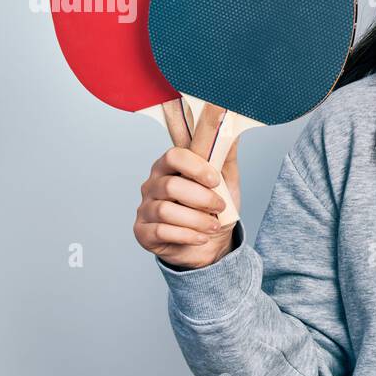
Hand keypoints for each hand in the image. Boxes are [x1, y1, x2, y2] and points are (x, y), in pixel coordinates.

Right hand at [133, 137, 241, 269]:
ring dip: (197, 220)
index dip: (195, 167)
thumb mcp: (226, 182)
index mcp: (169, 167)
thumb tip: (232, 130)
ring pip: (166, 210)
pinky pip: (162, 231)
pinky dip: (187, 236)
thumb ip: (225, 157)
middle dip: (202, 198)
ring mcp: (145, 208)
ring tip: (213, 226)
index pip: (173, 156)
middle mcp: (152, 185)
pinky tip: (201, 237)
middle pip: (170, 185)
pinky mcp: (143, 232)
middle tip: (220, 207)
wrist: (210, 244)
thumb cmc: (214, 209)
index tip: (215, 180)